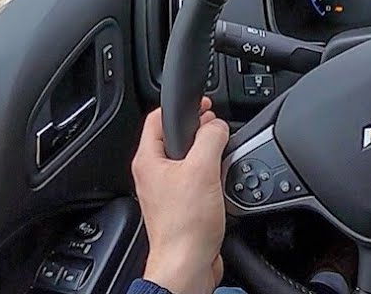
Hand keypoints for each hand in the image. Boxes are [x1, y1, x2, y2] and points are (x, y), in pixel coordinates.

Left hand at [132, 97, 230, 293]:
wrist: (187, 264)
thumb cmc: (185, 225)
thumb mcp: (203, 169)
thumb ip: (211, 138)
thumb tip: (218, 125)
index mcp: (149, 161)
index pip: (157, 119)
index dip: (183, 108)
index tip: (204, 105)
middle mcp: (154, 174)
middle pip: (176, 138)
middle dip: (200, 130)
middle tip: (217, 129)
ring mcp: (167, 191)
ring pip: (188, 160)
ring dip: (207, 154)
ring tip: (221, 155)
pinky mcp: (182, 205)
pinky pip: (196, 180)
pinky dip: (210, 174)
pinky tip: (222, 180)